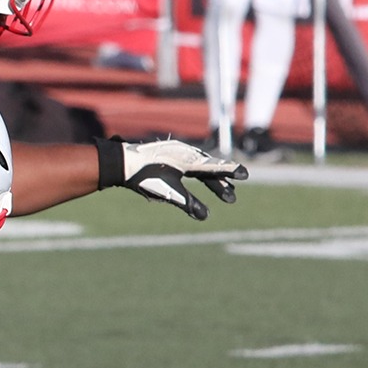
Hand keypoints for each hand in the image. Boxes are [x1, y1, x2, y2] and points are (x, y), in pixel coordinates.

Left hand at [96, 136, 246, 220]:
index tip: (245, 174)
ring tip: (223, 190)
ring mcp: (177, 151)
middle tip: (231, 198)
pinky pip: (191, 163)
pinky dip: (200, 172)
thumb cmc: (145, 176)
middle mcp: (186, 153)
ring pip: (201, 166)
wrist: (122, 162)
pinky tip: (202, 176)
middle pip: (209, 169)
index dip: (230, 172)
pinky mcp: (169, 153)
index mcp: (188, 160)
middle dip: (221, 183)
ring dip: (212, 179)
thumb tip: (205, 216)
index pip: (215, 167)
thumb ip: (188, 202)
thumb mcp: (168, 191)